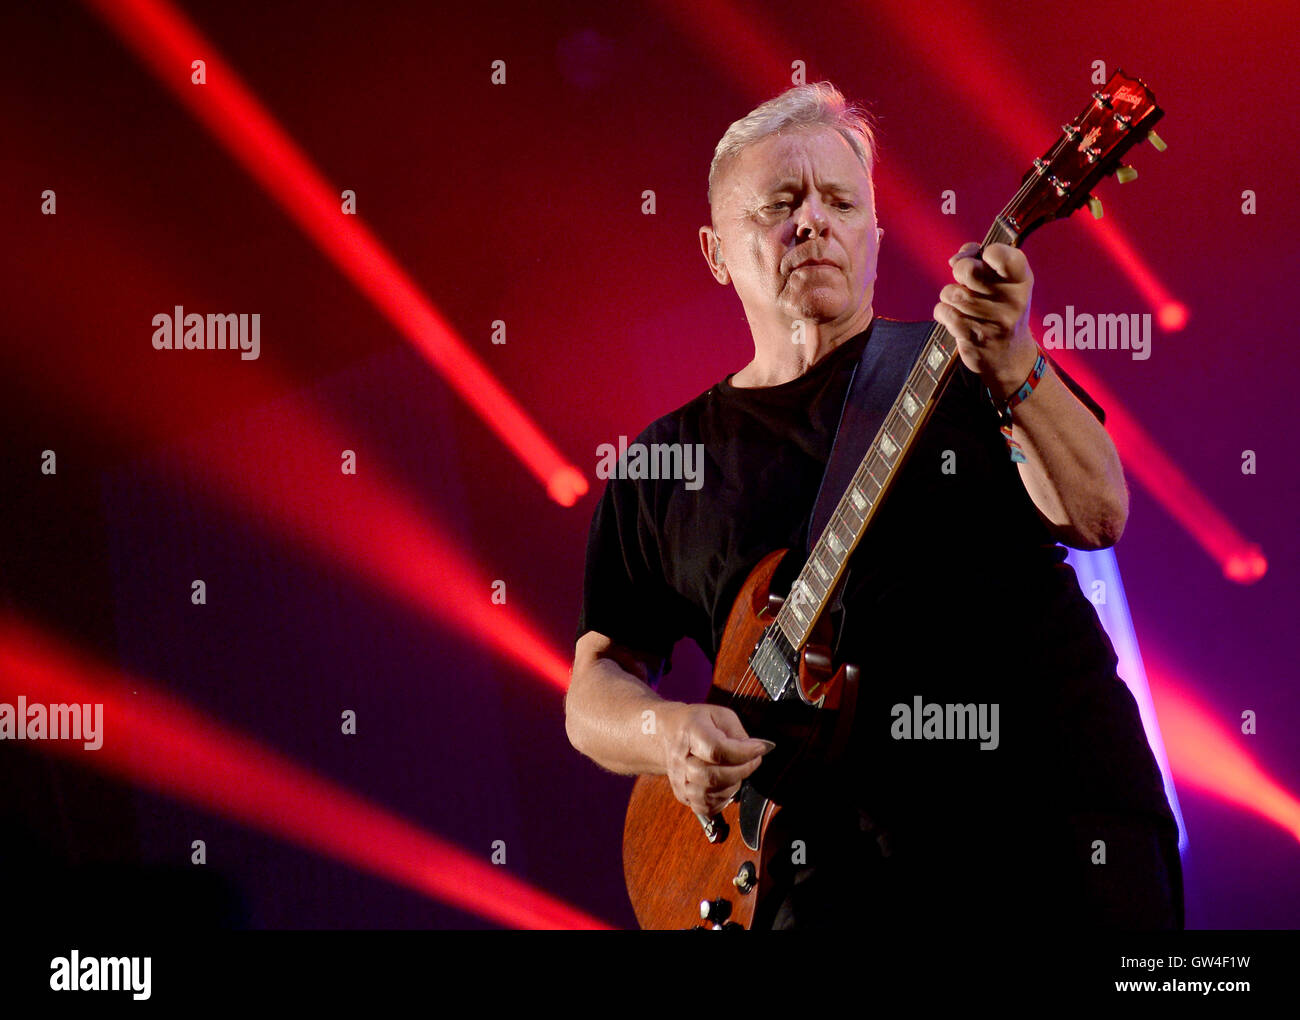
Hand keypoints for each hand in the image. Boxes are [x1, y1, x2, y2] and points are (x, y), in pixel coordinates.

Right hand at [662, 703, 773, 815]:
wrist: (668, 734)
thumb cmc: (697, 723)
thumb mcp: (720, 715)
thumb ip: (738, 733)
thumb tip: (755, 751)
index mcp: (690, 733)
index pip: (716, 750)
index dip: (743, 753)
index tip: (759, 748)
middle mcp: (680, 759)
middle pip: (713, 776)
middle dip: (741, 770)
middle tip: (751, 760)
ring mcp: (679, 780)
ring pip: (711, 795)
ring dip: (732, 786)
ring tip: (735, 771)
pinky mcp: (682, 795)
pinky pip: (707, 807)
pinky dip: (722, 799)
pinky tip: (725, 784)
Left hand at [934, 241, 1038, 398]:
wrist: (1009, 355)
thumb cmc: (1002, 308)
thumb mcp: (1005, 281)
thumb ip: (981, 258)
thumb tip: (955, 259)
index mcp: (1021, 279)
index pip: (999, 254)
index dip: (985, 253)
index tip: (985, 260)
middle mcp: (1011, 299)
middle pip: (966, 270)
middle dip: (959, 271)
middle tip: (966, 281)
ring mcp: (993, 320)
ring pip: (951, 293)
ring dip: (950, 296)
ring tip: (964, 304)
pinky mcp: (973, 336)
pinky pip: (943, 312)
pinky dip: (944, 313)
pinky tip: (957, 319)